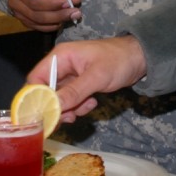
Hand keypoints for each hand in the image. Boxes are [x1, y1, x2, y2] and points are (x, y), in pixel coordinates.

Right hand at [8, 0, 81, 31]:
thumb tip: (72, 0)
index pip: (35, 1)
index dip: (53, 4)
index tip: (70, 2)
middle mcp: (14, 1)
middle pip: (37, 15)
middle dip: (59, 15)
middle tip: (77, 12)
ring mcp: (17, 12)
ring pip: (38, 23)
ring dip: (57, 21)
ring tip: (73, 15)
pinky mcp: (23, 19)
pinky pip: (37, 27)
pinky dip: (51, 26)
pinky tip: (62, 21)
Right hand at [28, 36, 146, 122]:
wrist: (140, 58)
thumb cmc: (118, 60)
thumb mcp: (96, 77)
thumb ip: (74, 92)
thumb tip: (52, 107)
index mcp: (60, 57)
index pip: (36, 79)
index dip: (36, 98)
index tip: (44, 115)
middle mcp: (61, 66)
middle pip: (46, 92)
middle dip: (56, 107)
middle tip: (69, 118)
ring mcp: (70, 76)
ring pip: (59, 99)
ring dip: (70, 108)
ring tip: (87, 106)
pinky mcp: (79, 84)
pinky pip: (71, 100)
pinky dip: (79, 105)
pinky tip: (93, 101)